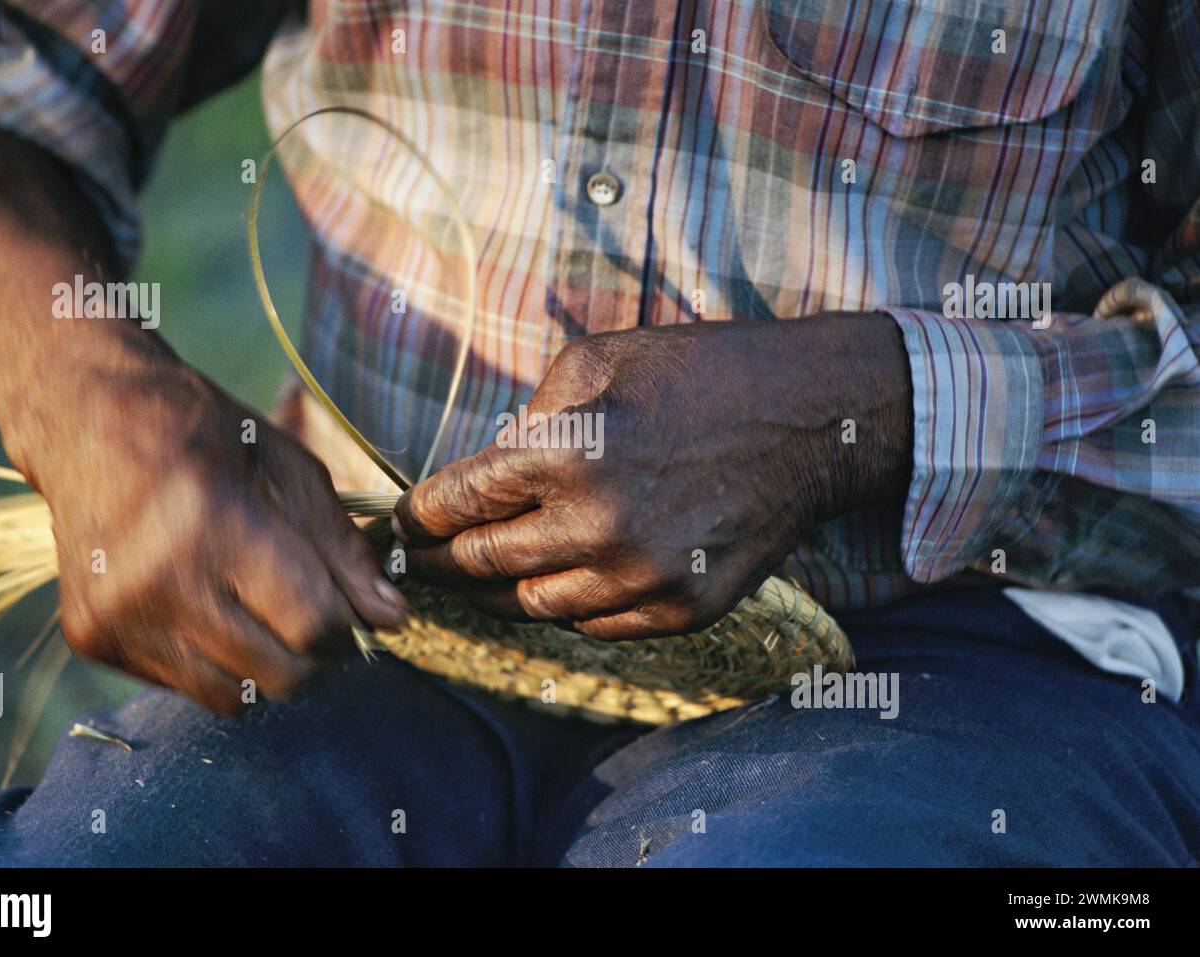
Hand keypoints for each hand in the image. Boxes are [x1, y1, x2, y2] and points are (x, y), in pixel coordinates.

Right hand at [20, 360, 410, 715]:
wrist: (88, 421)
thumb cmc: (208, 438)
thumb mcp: (293, 472)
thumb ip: (344, 552)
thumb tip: (393, 618)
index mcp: (215, 525)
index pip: (313, 627)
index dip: (349, 627)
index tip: (352, 608)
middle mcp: (159, 581)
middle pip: (282, 676)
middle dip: (317, 656)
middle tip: (316, 617)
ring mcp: (118, 618)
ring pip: (237, 699)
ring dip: (268, 667)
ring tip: (263, 612)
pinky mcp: (93, 641)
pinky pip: (187, 688)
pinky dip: (217, 662)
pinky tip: (209, 607)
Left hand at [394, 315, 910, 639]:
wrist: (809, 418)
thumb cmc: (697, 373)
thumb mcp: (595, 362)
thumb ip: (527, 422)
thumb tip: (486, 473)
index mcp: (565, 455)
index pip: (457, 504)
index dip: (418, 517)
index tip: (403, 522)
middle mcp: (597, 528)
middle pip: (483, 565)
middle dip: (441, 561)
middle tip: (420, 561)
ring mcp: (643, 578)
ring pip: (533, 608)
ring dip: (495, 594)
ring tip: (475, 581)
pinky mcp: (683, 610)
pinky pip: (594, 627)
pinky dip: (564, 607)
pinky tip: (552, 586)